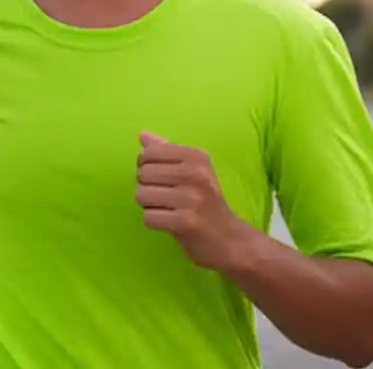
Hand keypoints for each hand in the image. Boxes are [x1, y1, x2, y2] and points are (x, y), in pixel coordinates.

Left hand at [135, 132, 252, 270]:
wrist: (230, 239)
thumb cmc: (206, 202)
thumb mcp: (192, 171)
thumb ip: (166, 151)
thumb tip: (142, 134)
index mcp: (197, 156)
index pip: (150, 153)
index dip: (147, 167)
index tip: (163, 178)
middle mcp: (195, 173)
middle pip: (143, 174)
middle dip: (147, 188)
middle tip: (167, 198)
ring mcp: (191, 198)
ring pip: (142, 195)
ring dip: (149, 206)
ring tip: (168, 210)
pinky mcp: (185, 222)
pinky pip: (148, 217)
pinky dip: (154, 222)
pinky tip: (170, 223)